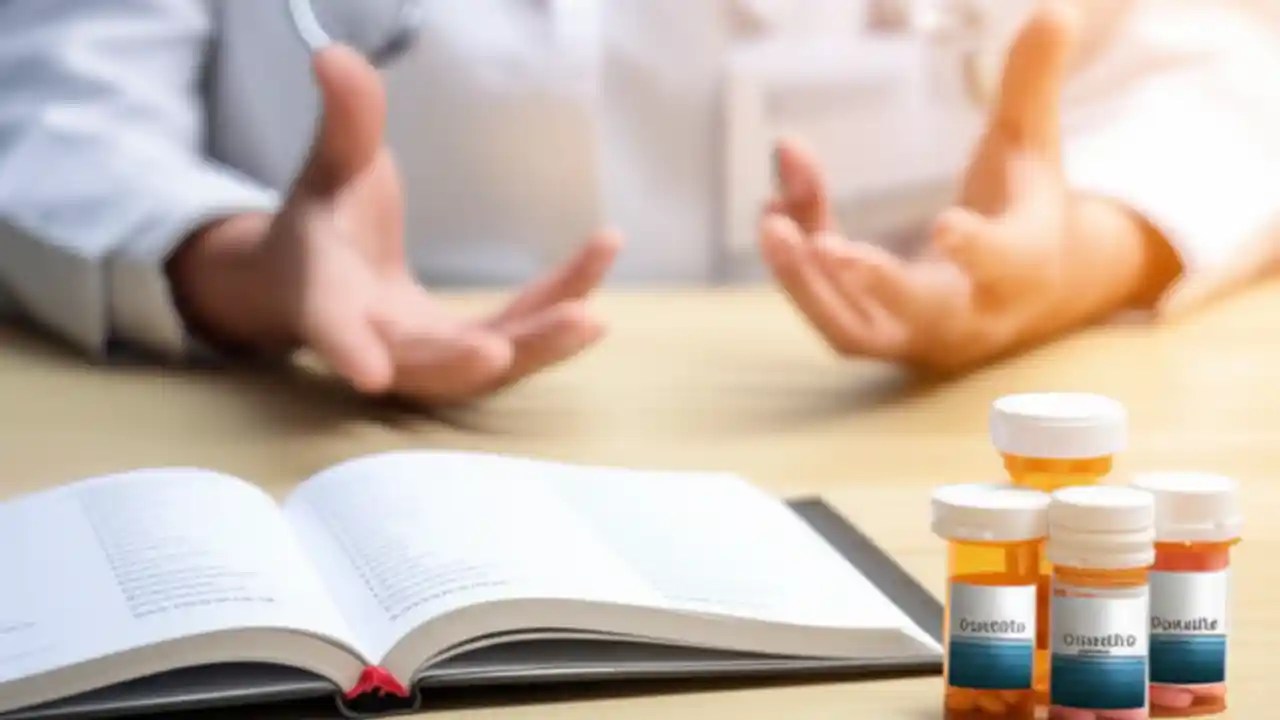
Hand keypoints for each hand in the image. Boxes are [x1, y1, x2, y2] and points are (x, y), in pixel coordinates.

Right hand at [169, 45, 620, 402]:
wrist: (316, 283)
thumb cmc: (320, 218)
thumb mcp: (328, 164)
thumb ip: (344, 120)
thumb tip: (333, 54)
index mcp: (324, 298)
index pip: (329, 325)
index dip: (346, 347)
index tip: (370, 375)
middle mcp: (373, 340)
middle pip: (424, 363)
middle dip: (477, 356)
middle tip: (548, 330)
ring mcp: (421, 357)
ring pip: (479, 364)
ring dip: (539, 342)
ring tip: (594, 315)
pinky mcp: (458, 355)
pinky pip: (510, 338)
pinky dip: (551, 311)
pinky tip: (597, 274)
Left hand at [761, 2, 1176, 372]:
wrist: (1019, 294)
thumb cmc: (1023, 209)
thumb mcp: (1032, 145)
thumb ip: (1033, 84)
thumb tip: (1057, 7)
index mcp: (1024, 265)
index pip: (1006, 263)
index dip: (978, 250)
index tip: (946, 226)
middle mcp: (972, 315)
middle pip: (921, 314)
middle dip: (872, 283)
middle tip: (820, 246)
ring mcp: (917, 337)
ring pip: (854, 329)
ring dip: (807, 282)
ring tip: (770, 219)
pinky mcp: (876, 338)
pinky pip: (829, 311)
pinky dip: (799, 267)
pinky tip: (776, 208)